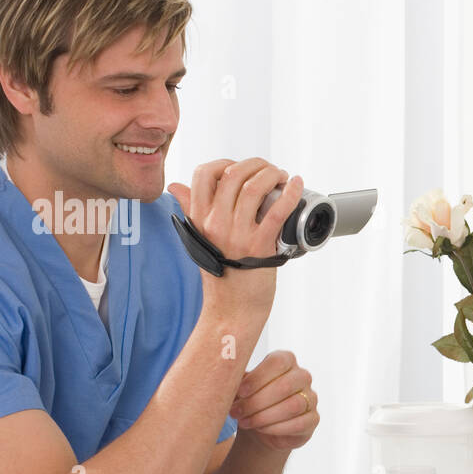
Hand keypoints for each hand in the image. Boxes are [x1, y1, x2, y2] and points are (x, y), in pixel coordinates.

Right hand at [168, 158, 303, 321]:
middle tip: (270, 169)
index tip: (241, 168)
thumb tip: (176, 188)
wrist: (232, 310)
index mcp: (199, 218)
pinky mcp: (259, 247)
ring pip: (254, 188)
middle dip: (257, 164)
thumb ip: (190, 210)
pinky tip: (297, 185)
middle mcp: (215, 223)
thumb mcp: (199, 240)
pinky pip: (277, 212)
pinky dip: (291, 194)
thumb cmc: (221, 276)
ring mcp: (237, 235)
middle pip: (233, 175)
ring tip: (283, 176)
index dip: (226, 163)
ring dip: (273, 174)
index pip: (204, 174)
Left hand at [229, 350, 318, 451]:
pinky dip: (276, 428)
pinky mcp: (313, 419)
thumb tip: (223, 372)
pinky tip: (260, 429)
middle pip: (285, 386)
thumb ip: (236, 377)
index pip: (278, 362)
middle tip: (236, 412)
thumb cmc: (248, 400)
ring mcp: (311, 397)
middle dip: (257, 401)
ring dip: (264, 416)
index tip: (239, 392)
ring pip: (292, 406)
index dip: (258, 377)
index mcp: (286, 360)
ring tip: (244, 422)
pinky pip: (299, 423)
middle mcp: (302, 376)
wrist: (259, 428)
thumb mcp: (240, 386)